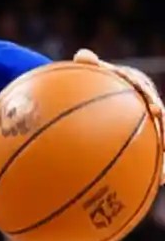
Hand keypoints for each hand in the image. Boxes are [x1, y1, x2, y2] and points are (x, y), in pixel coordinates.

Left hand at [74, 49, 164, 183]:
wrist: (104, 90)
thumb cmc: (96, 79)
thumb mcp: (93, 71)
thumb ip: (89, 64)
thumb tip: (83, 54)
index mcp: (138, 85)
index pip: (147, 91)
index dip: (153, 101)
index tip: (156, 110)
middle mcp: (147, 103)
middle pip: (160, 120)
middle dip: (164, 131)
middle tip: (164, 143)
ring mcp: (148, 122)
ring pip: (160, 141)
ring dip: (163, 158)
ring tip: (164, 175)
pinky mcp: (144, 137)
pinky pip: (148, 154)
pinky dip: (152, 169)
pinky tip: (152, 186)